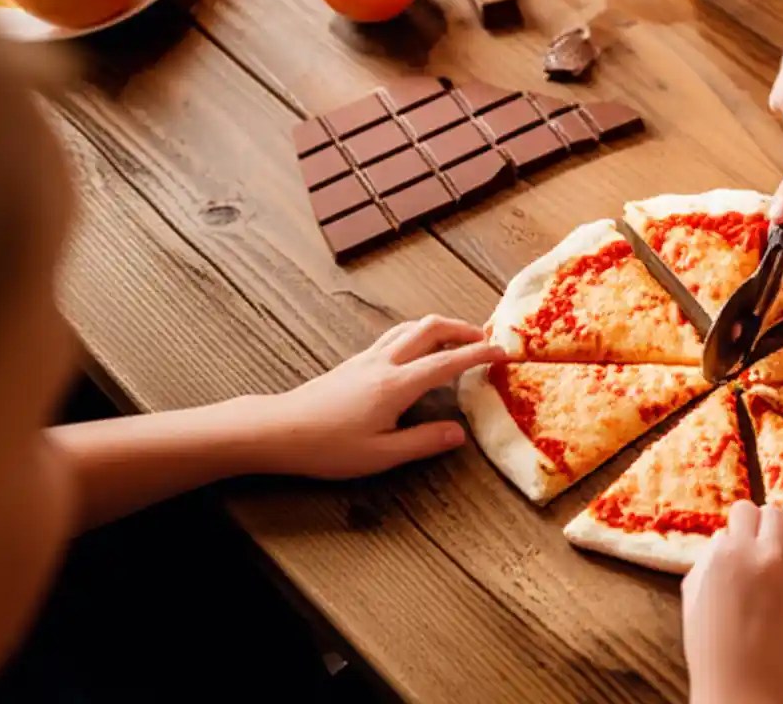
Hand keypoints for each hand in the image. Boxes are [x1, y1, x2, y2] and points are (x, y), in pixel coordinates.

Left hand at [256, 316, 503, 478]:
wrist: (279, 430)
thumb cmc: (327, 446)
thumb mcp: (380, 455)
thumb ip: (423, 442)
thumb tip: (458, 433)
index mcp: (396, 385)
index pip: (448, 361)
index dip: (479, 354)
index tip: (503, 352)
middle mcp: (384, 362)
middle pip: (430, 328)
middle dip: (463, 328)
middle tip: (485, 340)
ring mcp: (367, 358)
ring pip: (411, 327)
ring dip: (440, 327)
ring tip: (458, 339)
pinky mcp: (355, 362)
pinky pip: (395, 335)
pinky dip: (419, 334)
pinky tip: (420, 350)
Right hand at [682, 501, 782, 703]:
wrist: (741, 683)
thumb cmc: (708, 642)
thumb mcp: (693, 590)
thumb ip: (710, 555)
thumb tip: (728, 537)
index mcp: (730, 553)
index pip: (743, 509)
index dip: (739, 520)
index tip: (739, 532)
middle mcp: (765, 555)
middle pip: (774, 513)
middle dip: (765, 522)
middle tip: (760, 539)